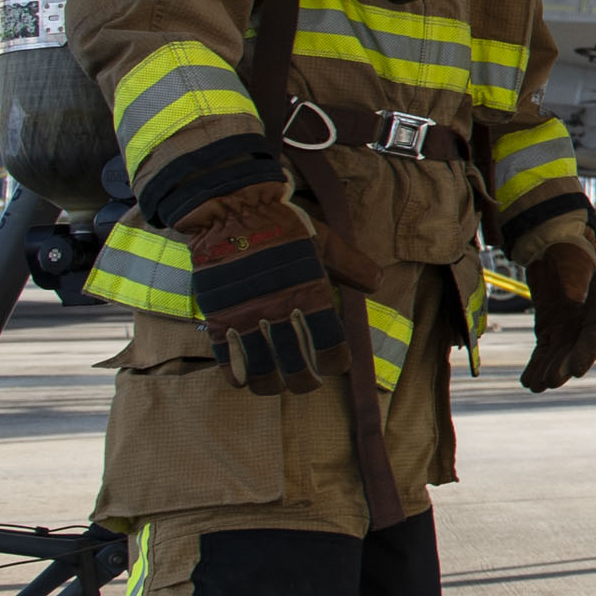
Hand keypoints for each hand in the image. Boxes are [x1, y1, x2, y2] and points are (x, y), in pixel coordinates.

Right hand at [179, 183, 366, 394]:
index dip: (335, 361)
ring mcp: (245, 316)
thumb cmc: (283, 224)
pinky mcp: (218, 315)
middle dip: (304, 381)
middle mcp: (278, 310)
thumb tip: (377, 283)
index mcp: (309, 292)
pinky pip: (225, 357)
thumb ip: (351, 265)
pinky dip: (235, 374)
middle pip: (294, 364)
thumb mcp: (324, 240)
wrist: (233, 209)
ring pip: (260, 369)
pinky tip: (243, 381)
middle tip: (308, 383)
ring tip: (277, 386)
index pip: (328, 344)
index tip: (337, 364)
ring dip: (270, 385)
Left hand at [523, 244, 595, 392]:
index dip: (586, 352)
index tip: (578, 370)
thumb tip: (554, 280)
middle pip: (577, 349)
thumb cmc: (569, 257)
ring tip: (536, 386)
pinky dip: (536, 367)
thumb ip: (565, 276)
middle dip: (564, 366)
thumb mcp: (570, 263)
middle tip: (553, 380)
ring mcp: (568, 330)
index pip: (594, 332)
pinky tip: (526, 382)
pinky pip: (544, 353)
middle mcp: (585, 323)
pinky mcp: (551, 335)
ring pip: (560, 355)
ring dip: (549, 370)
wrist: (559, 254)